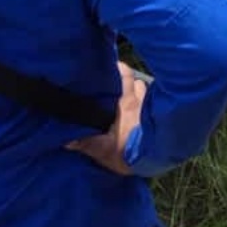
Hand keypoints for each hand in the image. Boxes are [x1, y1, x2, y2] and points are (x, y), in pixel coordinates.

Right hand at [65, 61, 146, 175]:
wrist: (153, 162)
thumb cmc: (126, 152)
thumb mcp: (101, 149)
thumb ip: (84, 142)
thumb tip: (66, 139)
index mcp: (126, 103)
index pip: (126, 75)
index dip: (121, 68)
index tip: (112, 65)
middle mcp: (141, 102)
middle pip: (138, 82)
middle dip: (130, 81)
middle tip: (118, 85)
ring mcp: (151, 110)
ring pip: (146, 93)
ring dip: (139, 93)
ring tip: (128, 98)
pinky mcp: (161, 120)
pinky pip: (154, 106)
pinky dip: (148, 106)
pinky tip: (140, 113)